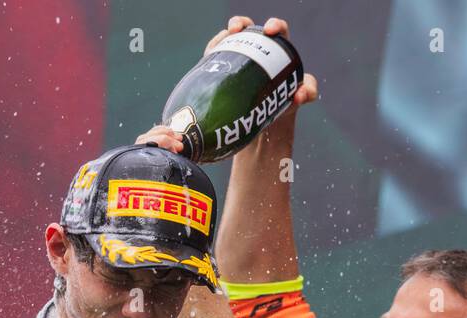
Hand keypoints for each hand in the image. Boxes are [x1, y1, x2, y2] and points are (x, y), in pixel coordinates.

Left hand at [136, 15, 317, 154]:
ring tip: (284, 51)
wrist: (253, 143)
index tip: (234, 29)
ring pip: (287, 53)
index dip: (236, 27)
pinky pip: (306, 87)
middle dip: (267, 26)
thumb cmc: (228, 127)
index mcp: (236, 62)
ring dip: (287, 44)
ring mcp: (280, 75)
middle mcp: (260, 62)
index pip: (236, 36)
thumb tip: (158, 141)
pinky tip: (302, 97)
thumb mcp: (206, 125)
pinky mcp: (296, 92)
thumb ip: (183, 132)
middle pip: (265, 34)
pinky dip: (307, 91)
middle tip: (263, 30)